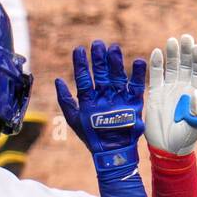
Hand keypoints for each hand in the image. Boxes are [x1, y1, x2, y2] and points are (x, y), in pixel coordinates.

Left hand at [54, 40, 145, 163]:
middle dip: (99, 59)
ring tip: (113, 49)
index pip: (83, 77)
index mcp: (89, 98)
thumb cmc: (91, 137)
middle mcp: (104, 95)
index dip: (81, 64)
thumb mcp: (73, 119)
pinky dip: (138, 75)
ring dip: (115, 62)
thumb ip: (65, 100)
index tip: (79, 50)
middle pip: (102, 73)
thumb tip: (58, 79)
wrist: (112, 152)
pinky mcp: (133, 103)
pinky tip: (138, 62)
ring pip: (117, 76)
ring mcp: (119, 98)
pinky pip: (136, 87)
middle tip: (98, 44)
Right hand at [144, 34, 196, 156]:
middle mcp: (183, 88)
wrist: (167, 149)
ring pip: (172, 67)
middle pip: (186, 65)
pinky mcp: (155, 93)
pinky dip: (156, 64)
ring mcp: (169, 89)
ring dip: (172, 54)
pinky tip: (156, 52)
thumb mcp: (194, 128)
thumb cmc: (184, 140)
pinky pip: (156, 75)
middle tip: (185, 37)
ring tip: (172, 41)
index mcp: (196, 94)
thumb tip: (195, 93)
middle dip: (186, 51)